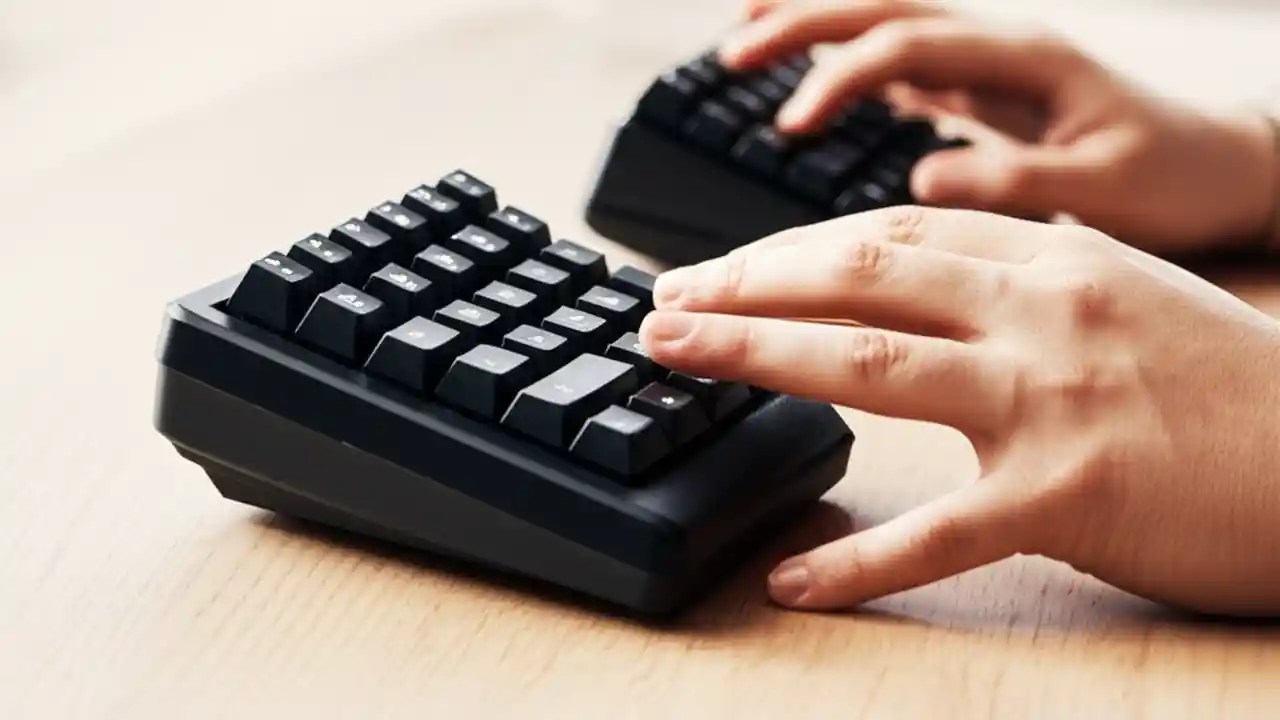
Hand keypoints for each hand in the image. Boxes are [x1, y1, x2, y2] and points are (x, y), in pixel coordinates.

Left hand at [638, 206, 1279, 615]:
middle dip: (742, 287)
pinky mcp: (1070, 498)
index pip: (884, 236)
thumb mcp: (1122, 290)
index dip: (782, 251)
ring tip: (676, 360)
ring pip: (872, 363)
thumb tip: (930, 268)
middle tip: (661, 307)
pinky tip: (792, 582)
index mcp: (1049, 259)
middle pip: (858, 277)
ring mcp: (1052, 399)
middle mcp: (1040, 310)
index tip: (714, 273)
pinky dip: (857, 563)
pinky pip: (939, 534)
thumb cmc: (1229, 385)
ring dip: (757, 357)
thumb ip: (1025, 272)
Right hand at [718, 1, 1277, 254]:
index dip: (841, 75)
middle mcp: (1000, 47)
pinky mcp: (982, 91)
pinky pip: (900, 60)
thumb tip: (922, 179)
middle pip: (885, 8)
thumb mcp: (1108, 186)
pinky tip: (810, 79)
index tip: (790, 121)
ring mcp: (988, 65)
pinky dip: (847, 61)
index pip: (911, 43)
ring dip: (816, 27)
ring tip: (744, 39)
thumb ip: (1017, 177)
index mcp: (1026, 60)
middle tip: (731, 50)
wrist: (1220, 166)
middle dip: (804, 23)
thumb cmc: (1173, 176)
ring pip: (886, 23)